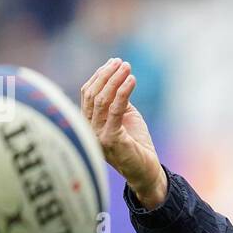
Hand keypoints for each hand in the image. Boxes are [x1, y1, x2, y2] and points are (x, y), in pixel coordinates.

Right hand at [80, 58, 166, 208]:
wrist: (145, 171)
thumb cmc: (135, 143)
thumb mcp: (124, 116)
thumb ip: (117, 99)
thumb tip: (116, 74)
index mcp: (88, 122)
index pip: (87, 93)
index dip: (99, 75)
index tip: (114, 62)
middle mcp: (87, 129)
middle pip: (91, 94)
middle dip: (106, 74)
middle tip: (121, 62)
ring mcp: (97, 135)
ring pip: (101, 100)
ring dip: (115, 79)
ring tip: (127, 67)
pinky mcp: (110, 140)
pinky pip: (115, 110)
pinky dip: (123, 92)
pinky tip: (131, 80)